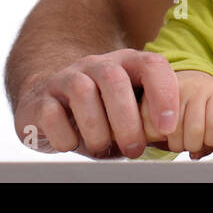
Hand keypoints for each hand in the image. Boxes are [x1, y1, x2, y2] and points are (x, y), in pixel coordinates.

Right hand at [14, 49, 179, 159]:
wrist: (48, 102)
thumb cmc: (100, 112)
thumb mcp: (128, 111)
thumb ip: (148, 119)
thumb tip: (172, 139)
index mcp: (126, 63)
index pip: (151, 65)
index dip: (164, 93)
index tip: (167, 127)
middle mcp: (96, 65)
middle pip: (114, 80)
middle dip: (127, 119)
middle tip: (134, 149)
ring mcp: (66, 78)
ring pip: (83, 93)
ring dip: (96, 128)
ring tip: (101, 148)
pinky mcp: (40, 99)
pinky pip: (51, 112)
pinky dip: (65, 134)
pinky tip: (72, 144)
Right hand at [141, 69, 212, 159]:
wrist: (184, 84)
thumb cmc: (203, 107)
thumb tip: (196, 155)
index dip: (211, 140)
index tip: (207, 139)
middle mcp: (196, 86)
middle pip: (195, 130)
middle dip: (192, 145)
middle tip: (190, 142)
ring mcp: (173, 89)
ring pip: (173, 131)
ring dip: (175, 144)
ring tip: (179, 138)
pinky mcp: (150, 95)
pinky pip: (152, 128)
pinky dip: (157, 138)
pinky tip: (163, 131)